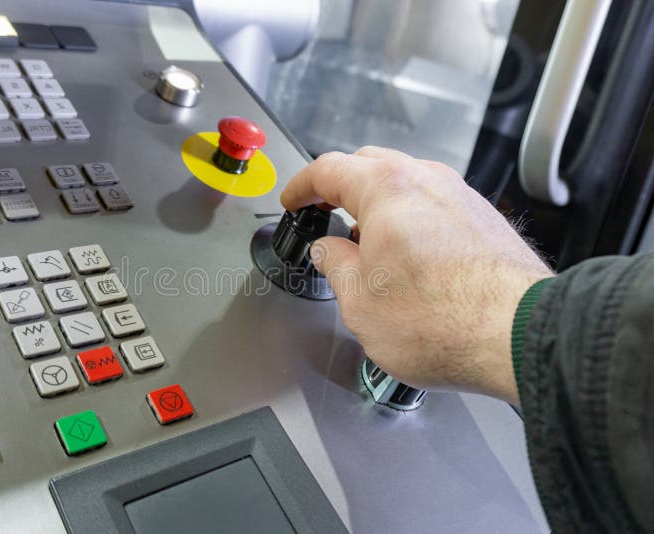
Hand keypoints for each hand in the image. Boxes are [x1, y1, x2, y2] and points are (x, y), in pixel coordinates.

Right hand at [280, 147, 551, 403]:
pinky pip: (434, 204)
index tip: (293, 200)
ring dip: (378, 205)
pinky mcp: (484, 219)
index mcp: (386, 188)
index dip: (302, 186)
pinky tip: (407, 257)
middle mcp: (427, 180)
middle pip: (369, 165)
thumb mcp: (359, 302)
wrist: (520, 338)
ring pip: (406, 184)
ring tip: (367, 246)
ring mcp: (461, 196)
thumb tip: (328, 252)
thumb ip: (335, 265)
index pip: (328, 169)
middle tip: (323, 215)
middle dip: (340, 188)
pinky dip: (410, 218)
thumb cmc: (445, 321)